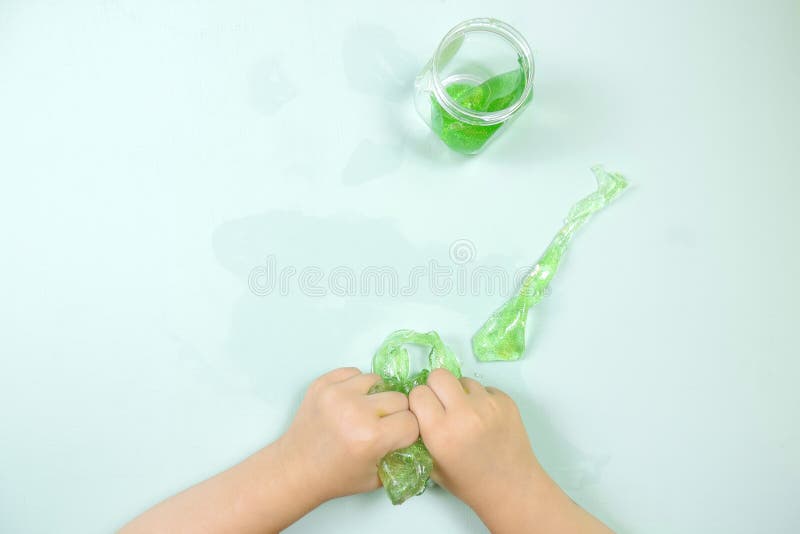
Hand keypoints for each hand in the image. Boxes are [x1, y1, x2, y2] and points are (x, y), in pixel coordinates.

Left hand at [278, 367, 419, 502]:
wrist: (296, 469)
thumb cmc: (336, 477)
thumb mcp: (378, 477)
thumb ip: (402, 456)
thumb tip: (420, 437)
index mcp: (371, 437)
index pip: (412, 422)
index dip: (407, 432)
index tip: (397, 438)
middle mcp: (355, 411)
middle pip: (399, 399)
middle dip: (395, 414)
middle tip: (381, 426)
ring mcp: (336, 394)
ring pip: (377, 380)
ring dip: (375, 396)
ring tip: (365, 412)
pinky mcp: (322, 384)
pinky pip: (353, 373)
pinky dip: (355, 385)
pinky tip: (349, 402)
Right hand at [409, 369, 611, 533]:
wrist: (512, 488)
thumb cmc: (469, 483)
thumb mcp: (433, 466)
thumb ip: (420, 437)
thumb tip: (413, 412)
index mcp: (441, 431)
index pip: (418, 393)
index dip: (419, 402)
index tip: (425, 412)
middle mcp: (464, 413)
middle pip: (439, 375)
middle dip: (436, 388)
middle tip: (443, 405)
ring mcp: (488, 404)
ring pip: (463, 380)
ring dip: (460, 394)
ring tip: (467, 416)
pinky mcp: (506, 401)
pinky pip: (484, 388)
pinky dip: (481, 400)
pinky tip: (485, 420)